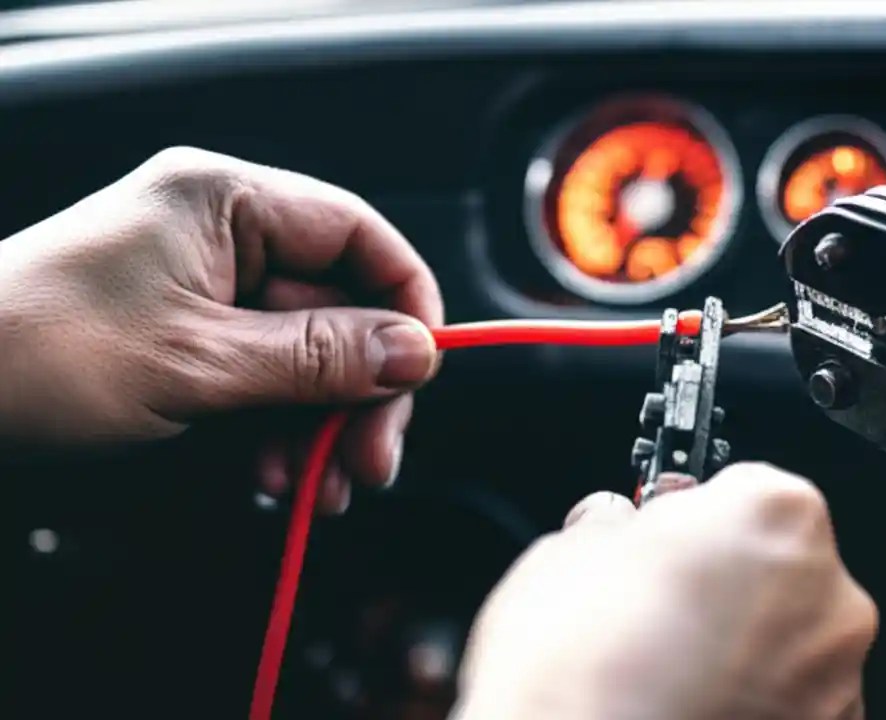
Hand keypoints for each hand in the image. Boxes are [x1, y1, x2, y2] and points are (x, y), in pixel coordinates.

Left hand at [0, 147, 442, 512]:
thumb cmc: (38, 354)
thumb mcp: (197, 362)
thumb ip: (317, 356)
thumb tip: (414, 352)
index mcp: (225, 200)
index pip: (359, 235)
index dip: (404, 303)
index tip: (419, 374)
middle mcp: (222, 233)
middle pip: (339, 303)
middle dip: (361, 388)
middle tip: (370, 460)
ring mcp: (204, 286)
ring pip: (306, 351)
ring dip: (322, 423)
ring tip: (320, 485)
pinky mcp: (186, 336)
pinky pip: (263, 376)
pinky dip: (279, 429)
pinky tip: (274, 474)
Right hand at [453, 463, 877, 719]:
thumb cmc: (578, 667)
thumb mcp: (567, 554)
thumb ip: (614, 529)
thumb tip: (613, 529)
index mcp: (775, 513)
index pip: (746, 488)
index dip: (694, 516)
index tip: (664, 537)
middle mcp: (828, 591)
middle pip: (779, 566)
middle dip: (726, 582)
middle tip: (657, 610)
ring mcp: (835, 677)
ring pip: (792, 639)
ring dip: (745, 646)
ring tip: (666, 670)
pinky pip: (795, 703)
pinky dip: (757, 704)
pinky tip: (694, 707)